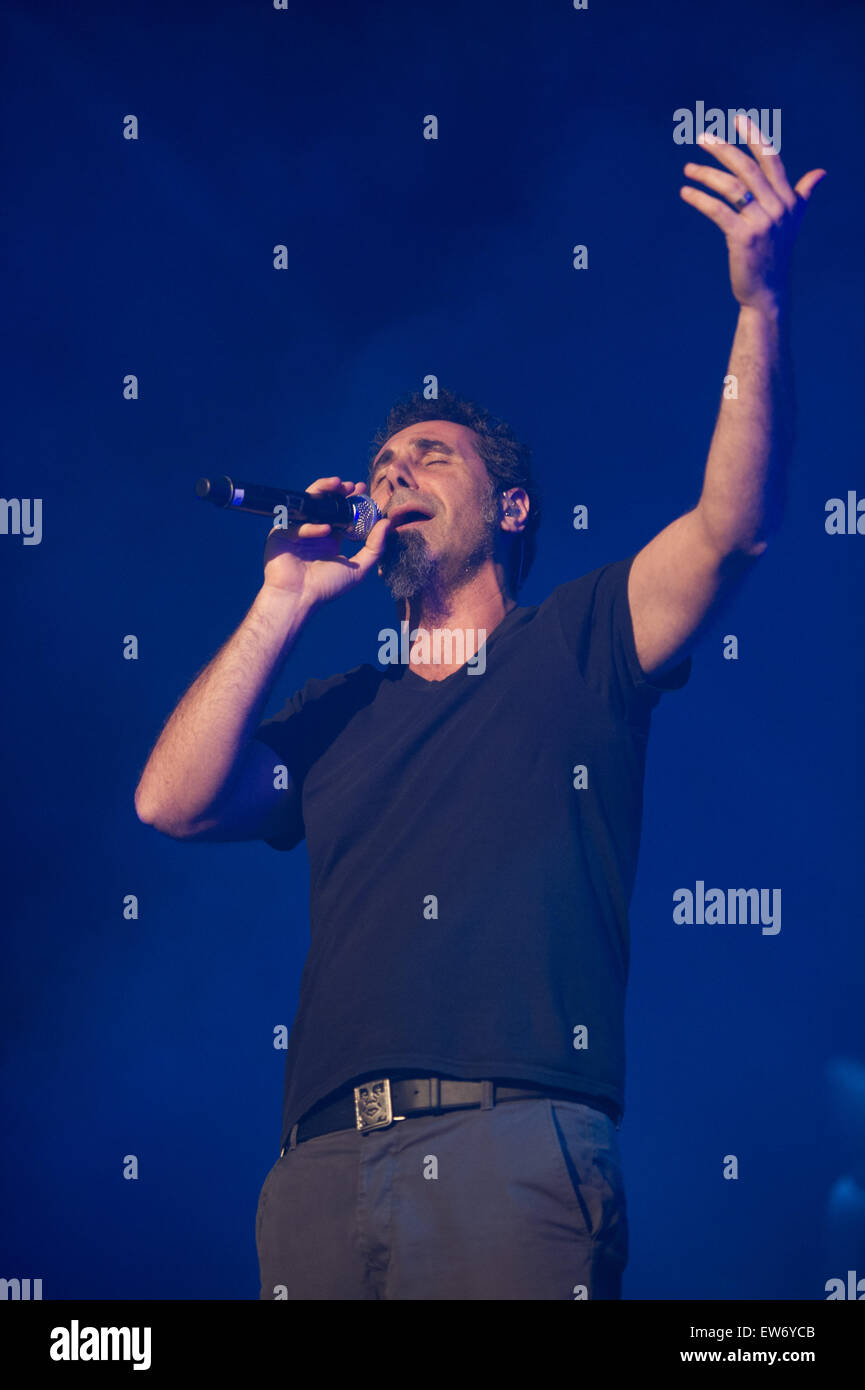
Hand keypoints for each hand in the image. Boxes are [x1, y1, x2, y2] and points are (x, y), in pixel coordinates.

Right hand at [262, 476, 390, 609]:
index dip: (352, 500)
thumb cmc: (327, 587)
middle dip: (338, 490)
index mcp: (331, 538)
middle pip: (325, 503)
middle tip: (351, 485)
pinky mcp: (281, 533)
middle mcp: (314, 531)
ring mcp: (297, 530)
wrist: (299, 598)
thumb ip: (375, 547)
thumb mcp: (358, 568)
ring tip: (337, 485)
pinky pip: (297, 523)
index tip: (363, 491)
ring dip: (322, 491)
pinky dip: (312, 525)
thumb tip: (387, 523)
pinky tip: (326, 531)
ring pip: (308, 503)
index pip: (342, 512)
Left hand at [679, 113, 825, 315]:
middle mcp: (778, 207)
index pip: (771, 160)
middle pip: (746, 168)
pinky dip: (700, 199)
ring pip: (730, 187)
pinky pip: (718, 210)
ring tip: (688, 169)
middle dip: (723, 149)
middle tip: (701, 138)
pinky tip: (686, 193)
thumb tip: (821, 173)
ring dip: (706, 174)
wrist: (768, 292)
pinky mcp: (744, 237)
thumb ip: (804, 194)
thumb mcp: (794, 221)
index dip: (755, 137)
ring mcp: (762, 222)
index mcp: (788, 199)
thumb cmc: (776, 255)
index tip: (738, 119)